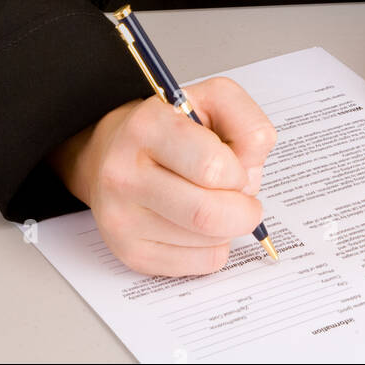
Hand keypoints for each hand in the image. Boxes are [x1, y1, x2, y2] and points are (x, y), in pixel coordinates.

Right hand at [46, 77, 276, 276]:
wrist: (115, 152)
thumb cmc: (174, 127)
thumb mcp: (213, 101)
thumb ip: (247, 123)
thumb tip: (250, 170)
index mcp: (147, 127)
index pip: (212, 167)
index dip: (238, 172)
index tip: (235, 168)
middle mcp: (124, 173)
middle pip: (208, 214)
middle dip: (244, 210)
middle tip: (246, 200)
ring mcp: (121, 218)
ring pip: (208, 242)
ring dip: (229, 228)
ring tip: (216, 203)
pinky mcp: (129, 251)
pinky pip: (199, 264)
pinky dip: (215, 248)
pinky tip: (201, 225)